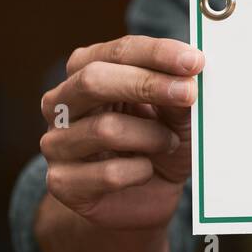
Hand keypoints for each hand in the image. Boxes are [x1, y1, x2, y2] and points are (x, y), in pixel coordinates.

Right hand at [38, 35, 203, 229]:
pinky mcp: (61, 183)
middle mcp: (62, 103)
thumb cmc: (159, 145)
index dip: (157, 53)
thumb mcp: (176, 115)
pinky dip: (140, 172)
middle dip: (146, 84)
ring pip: (104, 129)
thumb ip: (178, 95)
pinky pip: (108, 173)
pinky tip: (147, 171)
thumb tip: (189, 78)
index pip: (118, 52)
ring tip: (169, 143)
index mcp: (87, 72)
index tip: (195, 61)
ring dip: (152, 136)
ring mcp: (56, 143)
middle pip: (93, 80)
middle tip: (189, 93)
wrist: (143, 199)